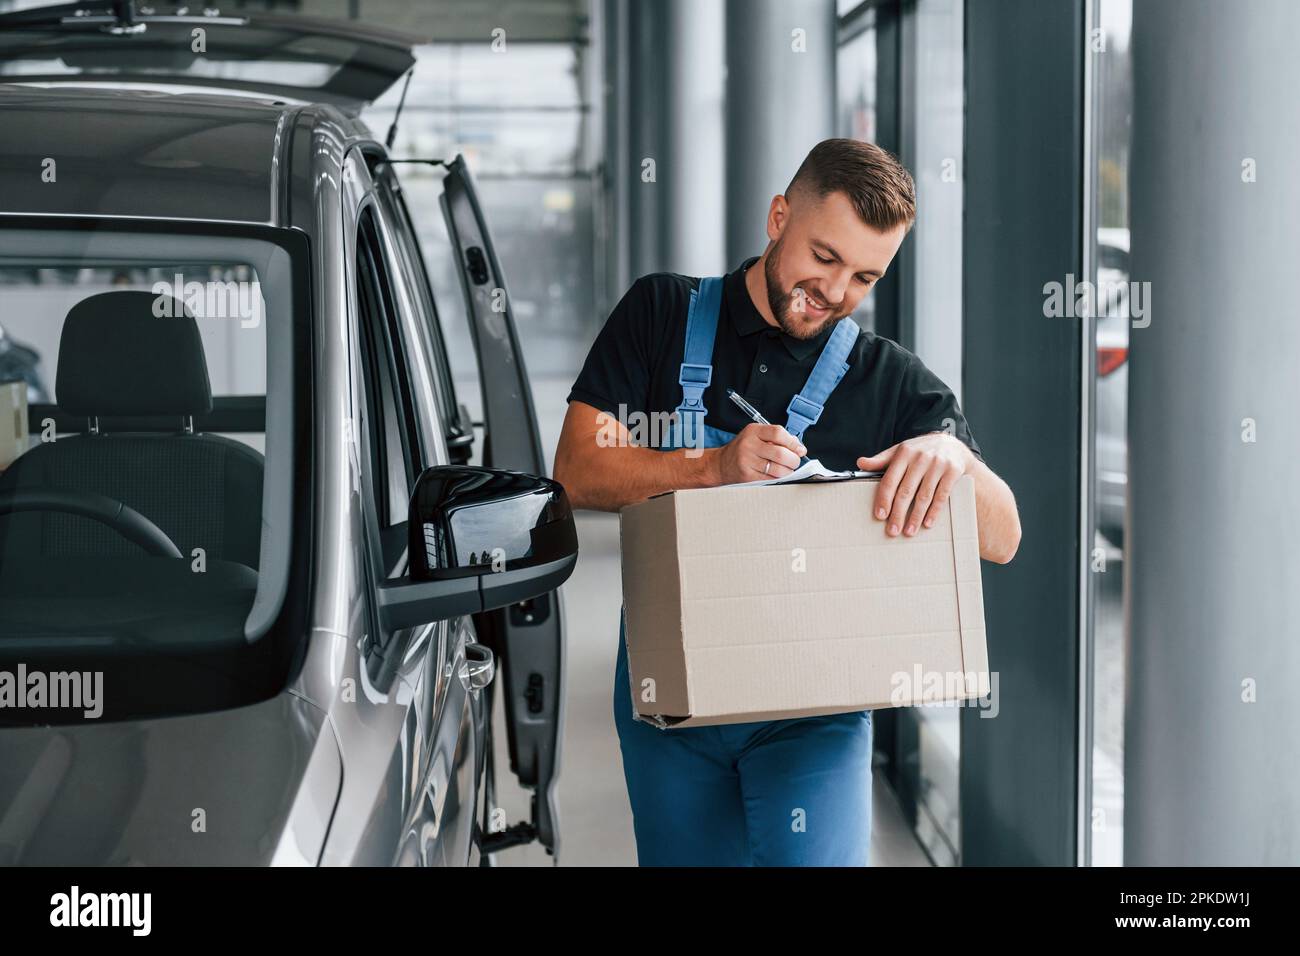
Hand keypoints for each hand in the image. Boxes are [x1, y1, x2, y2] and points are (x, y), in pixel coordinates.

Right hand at [714, 423, 805, 484]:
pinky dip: (779, 479)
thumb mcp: (756, 436)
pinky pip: (771, 479)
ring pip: (778, 469)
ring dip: (788, 471)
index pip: (778, 433)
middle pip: (780, 453)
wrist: (721, 465)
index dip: (793, 443)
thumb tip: (798, 447)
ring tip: (786, 469)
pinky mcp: (748, 476)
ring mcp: (747, 462)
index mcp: (753, 431)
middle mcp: (749, 445)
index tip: (800, 449)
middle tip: (794, 461)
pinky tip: (777, 475)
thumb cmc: (742, 449)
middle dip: (793, 460)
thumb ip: (777, 438)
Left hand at [857, 433, 974, 536]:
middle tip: (893, 531)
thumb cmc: (920, 451)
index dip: (884, 499)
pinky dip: (934, 511)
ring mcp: (938, 464)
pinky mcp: (953, 471)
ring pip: (924, 496)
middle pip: (906, 491)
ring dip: (916, 517)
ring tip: (909, 532)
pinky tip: (927, 523)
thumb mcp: (900, 451)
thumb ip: (881, 460)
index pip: (890, 479)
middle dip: (898, 513)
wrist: (952, 444)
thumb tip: (860, 463)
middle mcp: (920, 458)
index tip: (880, 516)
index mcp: (904, 453)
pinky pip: (942, 495)